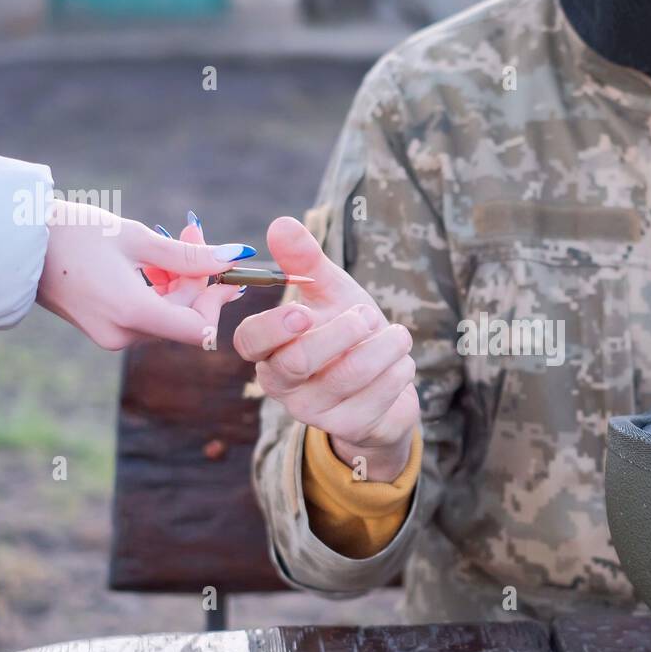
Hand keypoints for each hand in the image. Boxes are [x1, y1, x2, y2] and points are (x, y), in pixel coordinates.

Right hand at [37, 199, 249, 348]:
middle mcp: (124, 335)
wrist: (16, 243)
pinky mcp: (104, 329)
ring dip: (179, 282)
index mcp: (133, 315)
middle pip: (185, 319)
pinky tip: (151, 260)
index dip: (217, 301)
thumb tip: (234, 256)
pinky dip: (158, 290)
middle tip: (193, 233)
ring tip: (171, 238)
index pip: (200, 329)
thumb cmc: (73, 232)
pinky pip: (146, 315)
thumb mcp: (137, 238)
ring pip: (167, 316)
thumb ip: (189, 254)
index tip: (222, 268)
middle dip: (198, 279)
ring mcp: (112, 336)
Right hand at [234, 217, 418, 481]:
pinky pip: (377, 396)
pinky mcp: (351, 428)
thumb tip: (281, 223)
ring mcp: (315, 412)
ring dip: (382, 347)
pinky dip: (398, 369)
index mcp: (268, 350)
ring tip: (399, 335)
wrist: (385, 383)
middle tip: (367, 314)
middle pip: (297, 362)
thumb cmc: (349, 333)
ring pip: (346, 378)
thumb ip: (305, 261)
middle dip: (340, 332)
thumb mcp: (331, 293)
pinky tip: (401, 362)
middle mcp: (283, 385)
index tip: (304, 309)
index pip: (250, 342)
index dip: (273, 327)